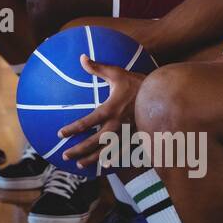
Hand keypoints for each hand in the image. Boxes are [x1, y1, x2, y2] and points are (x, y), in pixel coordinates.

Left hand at [59, 55, 146, 169]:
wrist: (162, 93)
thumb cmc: (136, 82)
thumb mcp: (116, 72)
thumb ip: (97, 67)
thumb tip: (82, 57)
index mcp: (110, 109)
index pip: (87, 122)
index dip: (73, 128)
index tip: (60, 134)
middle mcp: (117, 123)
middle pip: (94, 141)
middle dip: (79, 150)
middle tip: (65, 156)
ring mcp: (126, 132)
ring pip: (107, 150)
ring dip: (92, 158)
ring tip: (79, 165)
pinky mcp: (135, 135)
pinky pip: (122, 150)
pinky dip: (113, 159)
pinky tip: (105, 165)